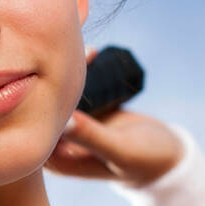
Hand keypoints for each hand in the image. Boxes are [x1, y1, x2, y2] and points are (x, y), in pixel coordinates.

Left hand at [45, 47, 185, 185]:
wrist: (169, 156)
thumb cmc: (146, 160)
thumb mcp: (121, 149)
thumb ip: (92, 138)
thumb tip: (63, 121)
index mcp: (59, 160)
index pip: (35, 128)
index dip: (37, 98)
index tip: (49, 71)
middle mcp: (58, 143)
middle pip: (43, 107)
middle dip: (49, 78)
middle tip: (59, 46)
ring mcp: (70, 126)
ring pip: (58, 94)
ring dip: (67, 70)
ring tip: (79, 45)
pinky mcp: (84, 111)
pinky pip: (76, 89)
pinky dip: (82, 71)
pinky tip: (92, 51)